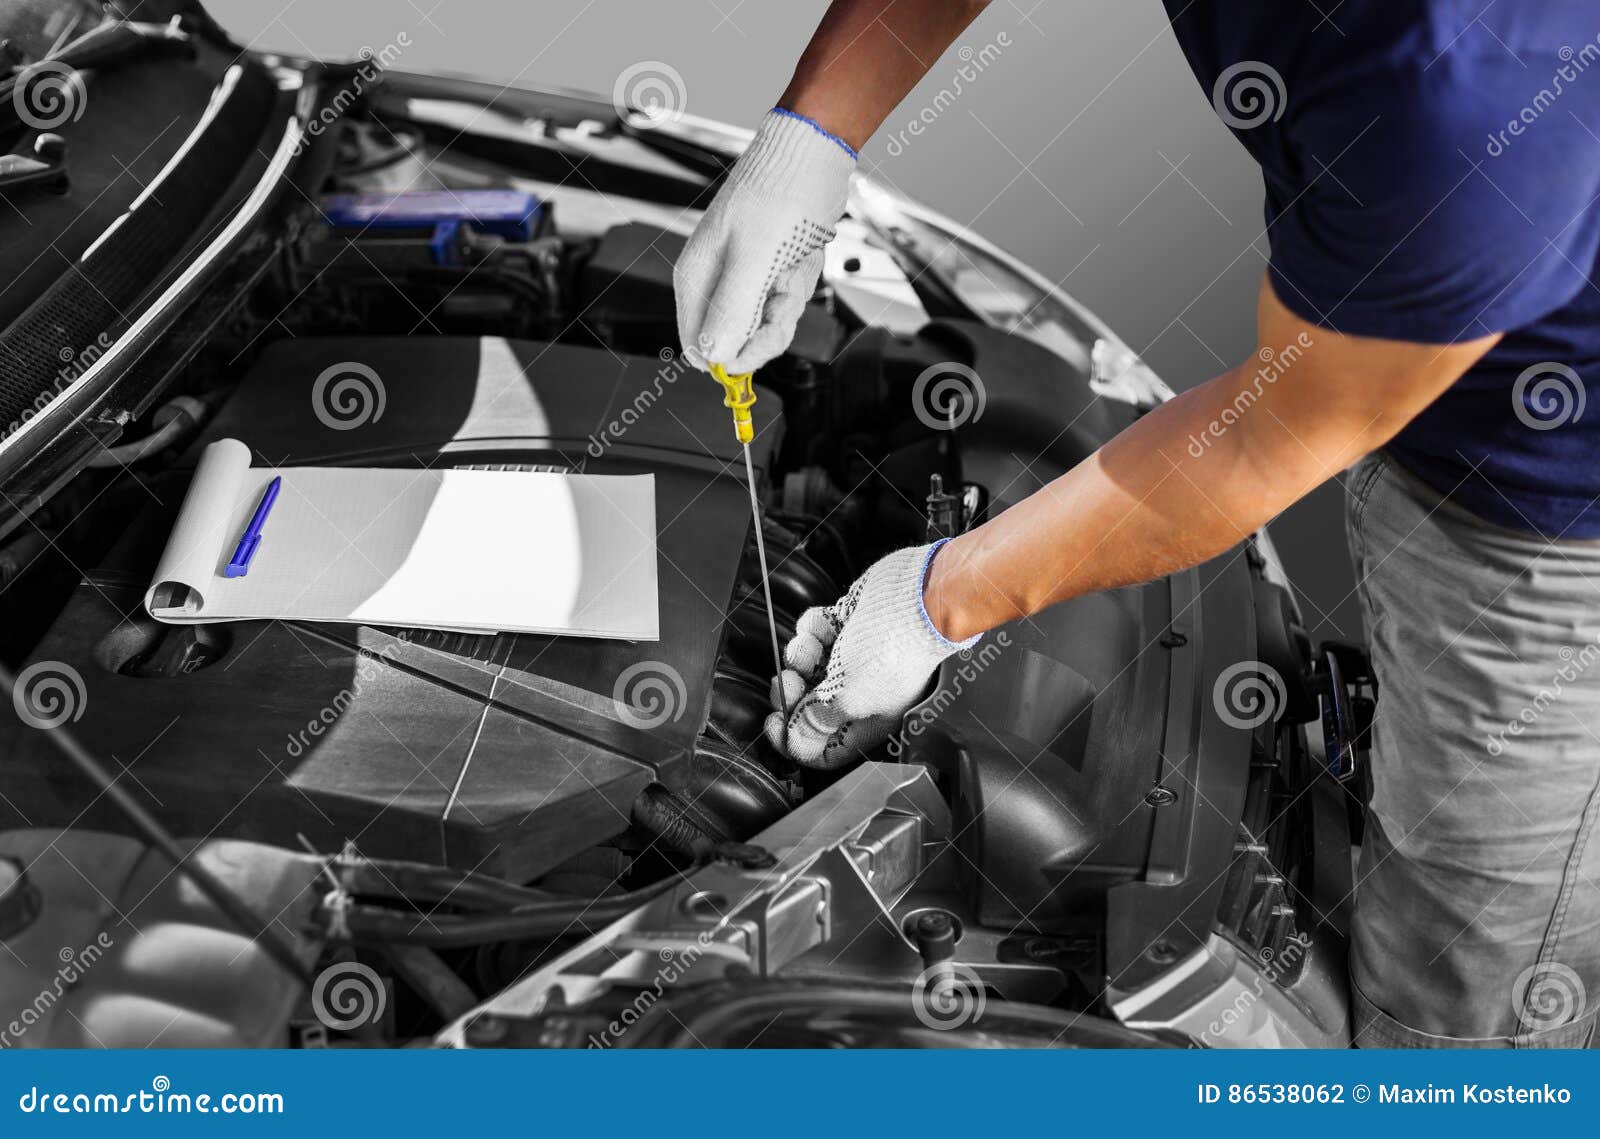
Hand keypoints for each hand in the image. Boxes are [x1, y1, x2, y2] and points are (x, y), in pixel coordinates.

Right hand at [674, 109, 855, 373]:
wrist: (813, 153)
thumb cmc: (781, 193)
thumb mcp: (755, 258)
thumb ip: (731, 310)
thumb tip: (713, 356)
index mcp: (696, 279)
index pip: (699, 346)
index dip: (732, 356)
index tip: (760, 342)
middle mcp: (716, 282)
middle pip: (739, 340)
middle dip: (771, 322)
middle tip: (783, 287)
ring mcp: (744, 277)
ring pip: (767, 322)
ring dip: (790, 299)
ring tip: (793, 262)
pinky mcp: (769, 271)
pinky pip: (786, 301)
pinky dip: (801, 283)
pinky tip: (802, 257)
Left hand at [765, 541, 978, 767]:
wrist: (917, 596)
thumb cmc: (896, 648)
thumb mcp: (848, 697)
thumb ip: (816, 720)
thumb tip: (795, 738)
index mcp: (867, 720)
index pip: (824, 749)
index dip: (795, 739)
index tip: (776, 722)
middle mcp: (861, 693)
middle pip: (809, 706)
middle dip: (792, 691)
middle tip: (789, 680)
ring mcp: (854, 659)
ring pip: (809, 666)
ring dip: (801, 654)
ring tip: (813, 645)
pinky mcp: (850, 627)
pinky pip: (817, 633)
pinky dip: (814, 627)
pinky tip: (827, 623)